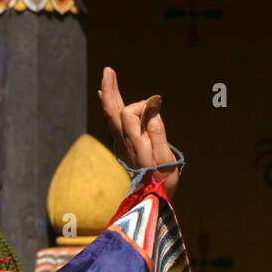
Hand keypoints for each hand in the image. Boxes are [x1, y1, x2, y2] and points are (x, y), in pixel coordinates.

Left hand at [99, 67, 179, 197]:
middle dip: (111, 90)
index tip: (157, 106)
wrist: (152, 201)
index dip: (142, 105)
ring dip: (109, 96)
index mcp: (134, 143)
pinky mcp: (125, 147)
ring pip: (112, 116)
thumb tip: (152, 107)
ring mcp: (123, 145)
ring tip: (107, 79)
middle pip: (113, 112)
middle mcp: (124, 142)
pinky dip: (111, 108)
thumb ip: (157, 132)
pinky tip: (109, 101)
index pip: (129, 113)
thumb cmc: (162, 181)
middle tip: (108, 70)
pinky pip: (114, 123)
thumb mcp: (165, 158)